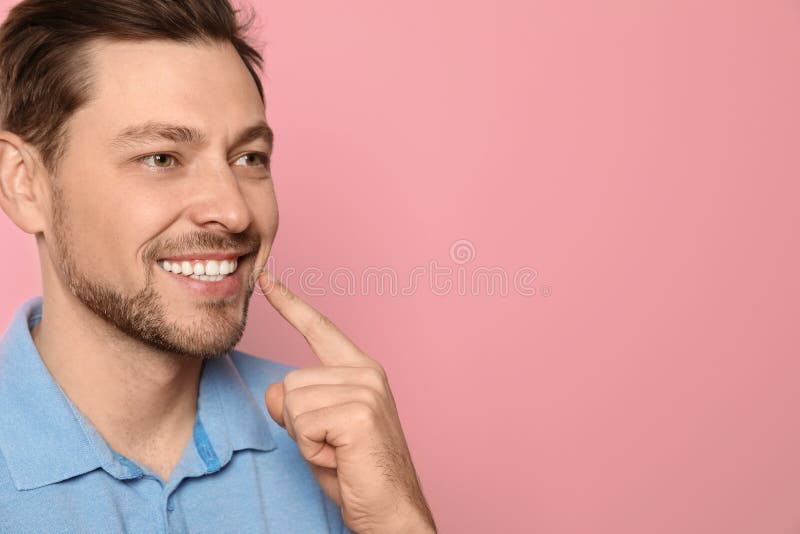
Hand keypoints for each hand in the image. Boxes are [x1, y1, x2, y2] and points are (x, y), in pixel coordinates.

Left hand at [258, 269, 436, 533]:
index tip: (267, 278)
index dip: (290, 304)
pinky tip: (340, 458)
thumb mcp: (317, 431)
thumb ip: (296, 403)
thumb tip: (277, 392)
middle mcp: (366, 373)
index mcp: (361, 371)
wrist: (392, 510)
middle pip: (289, 382)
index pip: (318, 329)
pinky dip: (311, 449)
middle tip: (332, 446)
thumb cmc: (357, 472)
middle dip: (298, 423)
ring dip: (305, 438)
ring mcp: (365, 390)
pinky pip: (301, 423)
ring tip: (338, 452)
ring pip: (292, 403)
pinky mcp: (358, 413)